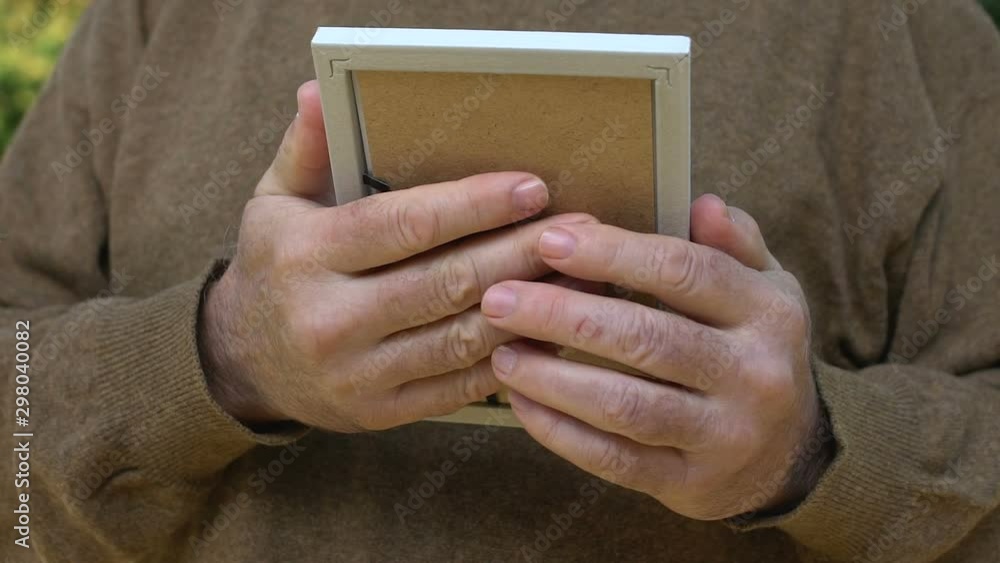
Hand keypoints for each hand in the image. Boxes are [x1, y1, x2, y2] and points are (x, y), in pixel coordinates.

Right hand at [199, 80, 595, 431]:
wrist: (243, 361)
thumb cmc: (273, 267)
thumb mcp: (273, 202)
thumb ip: (305, 148)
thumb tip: (318, 90)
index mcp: (308, 255)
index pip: (406, 224)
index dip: (476, 206)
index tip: (532, 188)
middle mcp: (330, 318)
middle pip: (447, 281)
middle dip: (520, 252)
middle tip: (576, 229)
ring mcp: (357, 372)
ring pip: (461, 338)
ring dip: (529, 307)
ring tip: (580, 278)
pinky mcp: (380, 410)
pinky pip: (457, 385)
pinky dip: (507, 359)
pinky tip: (546, 331)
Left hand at [481, 194, 832, 519]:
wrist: (788, 458)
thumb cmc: (755, 352)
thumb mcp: (765, 290)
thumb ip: (735, 245)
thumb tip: (703, 203)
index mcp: (768, 312)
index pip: (684, 272)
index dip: (613, 254)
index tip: (550, 241)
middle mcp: (754, 374)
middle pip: (647, 338)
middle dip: (563, 316)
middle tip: (500, 298)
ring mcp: (724, 435)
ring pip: (626, 405)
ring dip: (553, 378)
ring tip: (501, 353)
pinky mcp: (691, 484)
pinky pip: (615, 458)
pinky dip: (561, 432)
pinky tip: (522, 403)